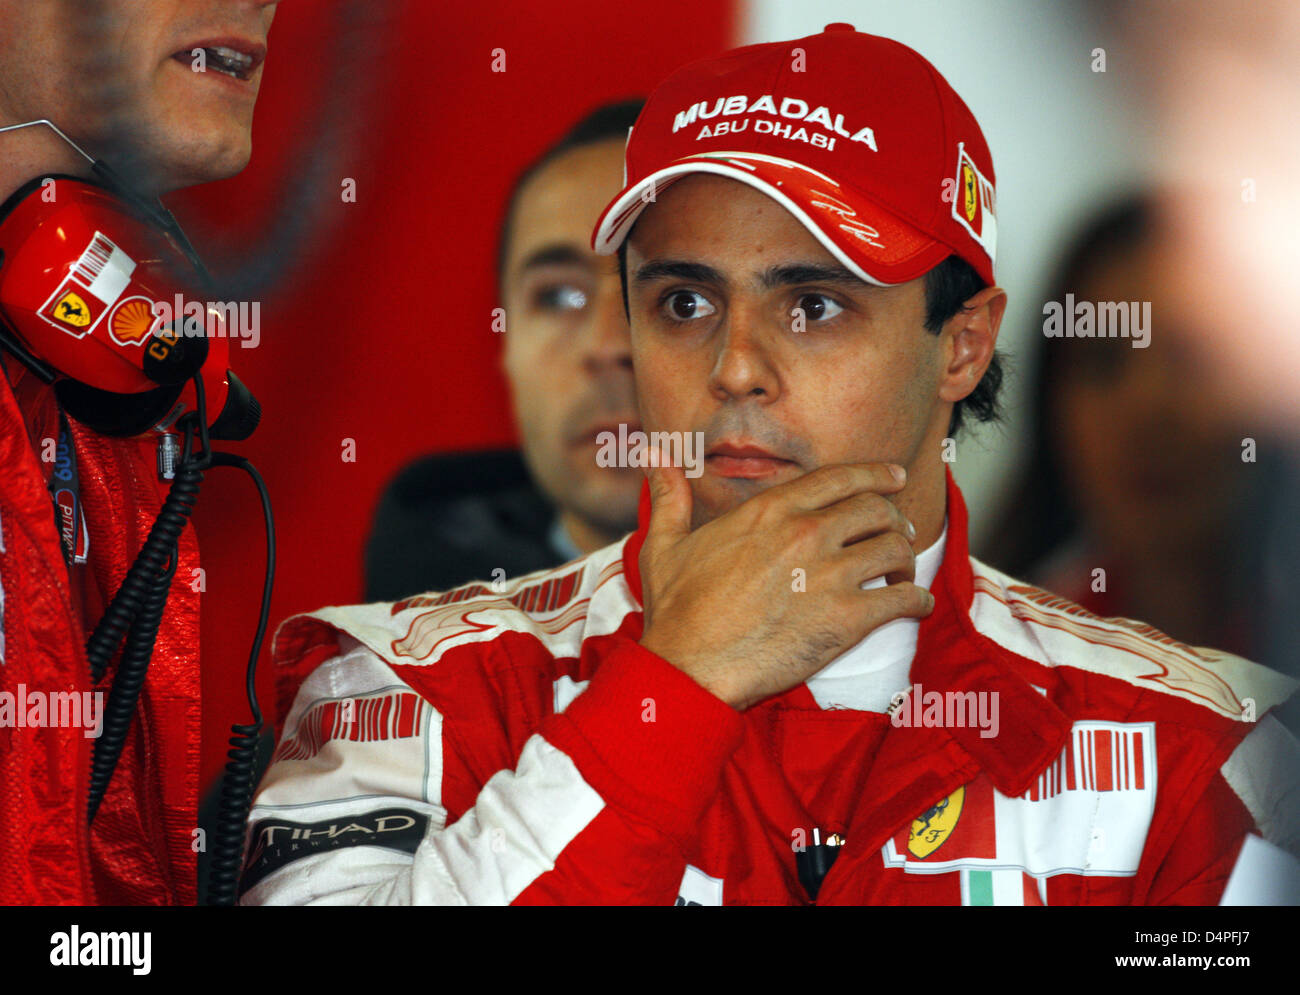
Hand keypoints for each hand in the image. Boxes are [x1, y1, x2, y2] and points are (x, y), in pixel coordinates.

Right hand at [637, 458, 933, 709]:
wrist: (690, 666)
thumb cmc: (675, 611)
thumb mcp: (664, 543)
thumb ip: (669, 494)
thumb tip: (653, 454)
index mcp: (769, 511)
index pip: (839, 478)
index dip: (874, 473)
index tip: (892, 475)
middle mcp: (806, 533)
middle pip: (875, 508)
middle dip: (893, 517)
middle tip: (898, 531)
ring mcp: (830, 575)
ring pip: (894, 548)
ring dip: (905, 558)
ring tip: (901, 571)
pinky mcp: (846, 619)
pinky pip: (902, 599)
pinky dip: (915, 601)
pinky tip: (913, 606)